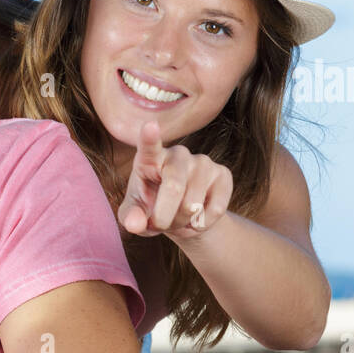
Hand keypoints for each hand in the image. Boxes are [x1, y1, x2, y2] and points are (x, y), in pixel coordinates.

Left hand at [117, 121, 232, 240]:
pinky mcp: (223, 174)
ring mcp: (203, 162)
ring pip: (193, 204)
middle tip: (159, 226)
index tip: (150, 126)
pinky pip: (215, 209)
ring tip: (177, 221)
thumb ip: (130, 218)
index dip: (150, 137)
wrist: (182, 214)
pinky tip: (195, 219)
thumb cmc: (151, 209)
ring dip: (182, 223)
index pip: (149, 146)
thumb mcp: (135, 215)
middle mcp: (178, 154)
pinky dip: (202, 224)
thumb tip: (135, 224)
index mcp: (150, 158)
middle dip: (164, 217)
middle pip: (174, 187)